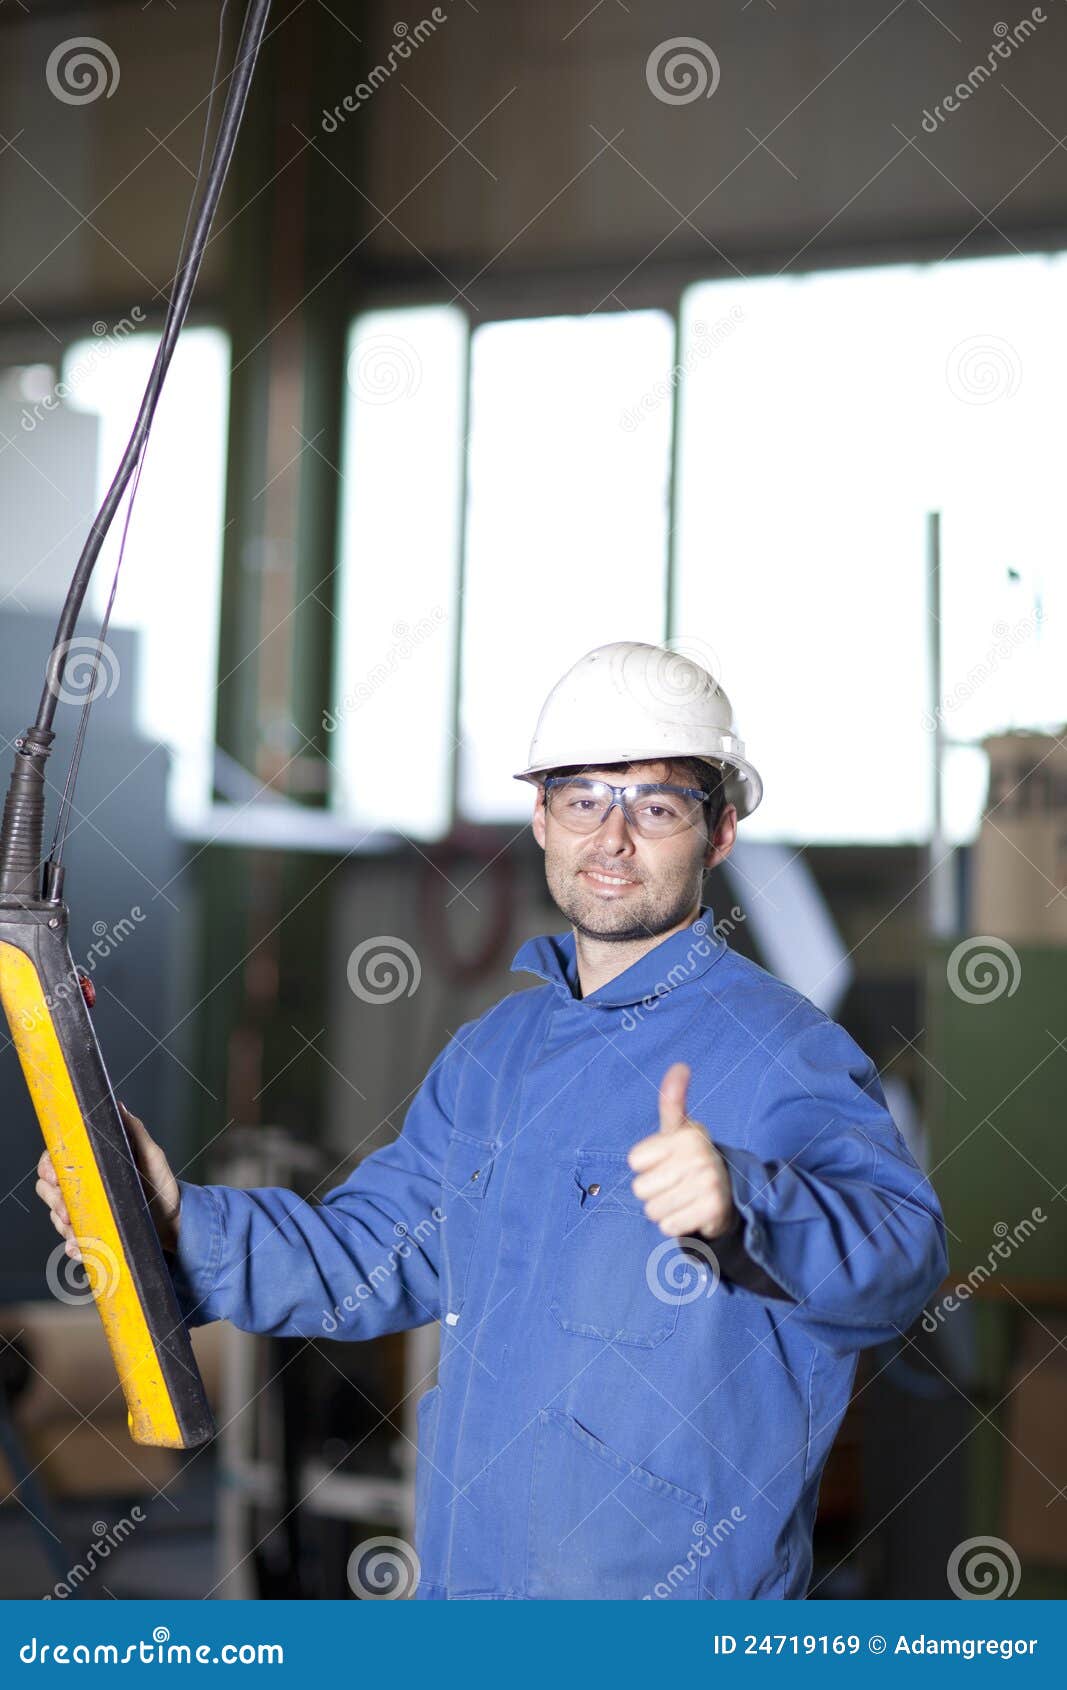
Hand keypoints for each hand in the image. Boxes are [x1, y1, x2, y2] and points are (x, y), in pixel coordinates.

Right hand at [35, 1101, 181, 1257]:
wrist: (175, 1220)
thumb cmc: (161, 1184)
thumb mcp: (151, 1155)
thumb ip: (134, 1131)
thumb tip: (118, 1107)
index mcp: (91, 1164)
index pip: (55, 1160)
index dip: (48, 1166)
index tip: (53, 1176)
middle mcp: (83, 1187)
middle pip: (48, 1190)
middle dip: (54, 1200)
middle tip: (66, 1211)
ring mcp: (85, 1211)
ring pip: (57, 1217)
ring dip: (63, 1226)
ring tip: (77, 1232)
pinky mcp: (91, 1234)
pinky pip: (73, 1242)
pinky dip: (74, 1246)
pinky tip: (80, 1247)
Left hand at [627, 1062, 737, 1240]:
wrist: (727, 1195)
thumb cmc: (690, 1159)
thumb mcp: (679, 1130)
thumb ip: (673, 1101)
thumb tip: (680, 1066)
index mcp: (689, 1134)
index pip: (634, 1160)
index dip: (646, 1165)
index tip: (667, 1160)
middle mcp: (701, 1156)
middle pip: (640, 1188)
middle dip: (654, 1190)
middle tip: (676, 1183)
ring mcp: (709, 1183)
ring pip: (652, 1210)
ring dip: (664, 1209)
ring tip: (683, 1197)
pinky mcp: (713, 1211)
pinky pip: (668, 1226)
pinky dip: (675, 1224)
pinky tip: (691, 1212)